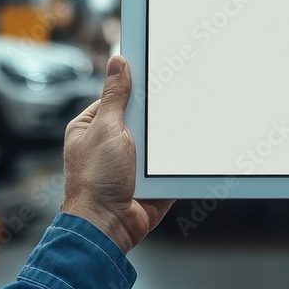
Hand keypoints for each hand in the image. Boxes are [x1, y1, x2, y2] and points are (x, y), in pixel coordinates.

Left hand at [61, 56, 173, 252]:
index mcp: (91, 128)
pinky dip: (179, 158)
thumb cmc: (95, 180)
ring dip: (169, 138)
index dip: (136, 86)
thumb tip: (117, 63)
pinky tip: (196, 145)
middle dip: (157, 114)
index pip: (117, 97)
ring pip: (157, 141)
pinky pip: (168, 164)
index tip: (157, 71)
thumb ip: (115, 96)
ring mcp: (131, 163)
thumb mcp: (105, 128)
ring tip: (192, 119)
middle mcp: (110, 144)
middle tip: (180, 95)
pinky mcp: (150, 180)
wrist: (109, 226)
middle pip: (140, 118)